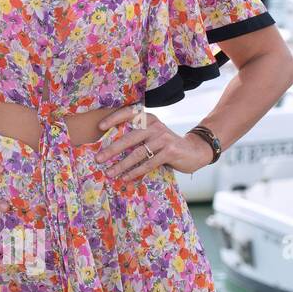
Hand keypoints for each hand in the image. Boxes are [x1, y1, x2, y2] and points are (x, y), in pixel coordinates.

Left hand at [96, 105, 216, 179]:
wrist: (194, 151)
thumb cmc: (167, 144)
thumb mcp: (153, 134)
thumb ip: (138, 135)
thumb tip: (109, 146)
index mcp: (149, 118)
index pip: (130, 113)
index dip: (114, 118)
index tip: (99, 127)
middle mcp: (156, 126)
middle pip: (130, 137)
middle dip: (112, 149)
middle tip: (98, 158)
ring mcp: (163, 138)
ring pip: (138, 153)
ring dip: (122, 165)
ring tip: (110, 172)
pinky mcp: (170, 152)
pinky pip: (148, 163)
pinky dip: (135, 172)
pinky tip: (126, 178)